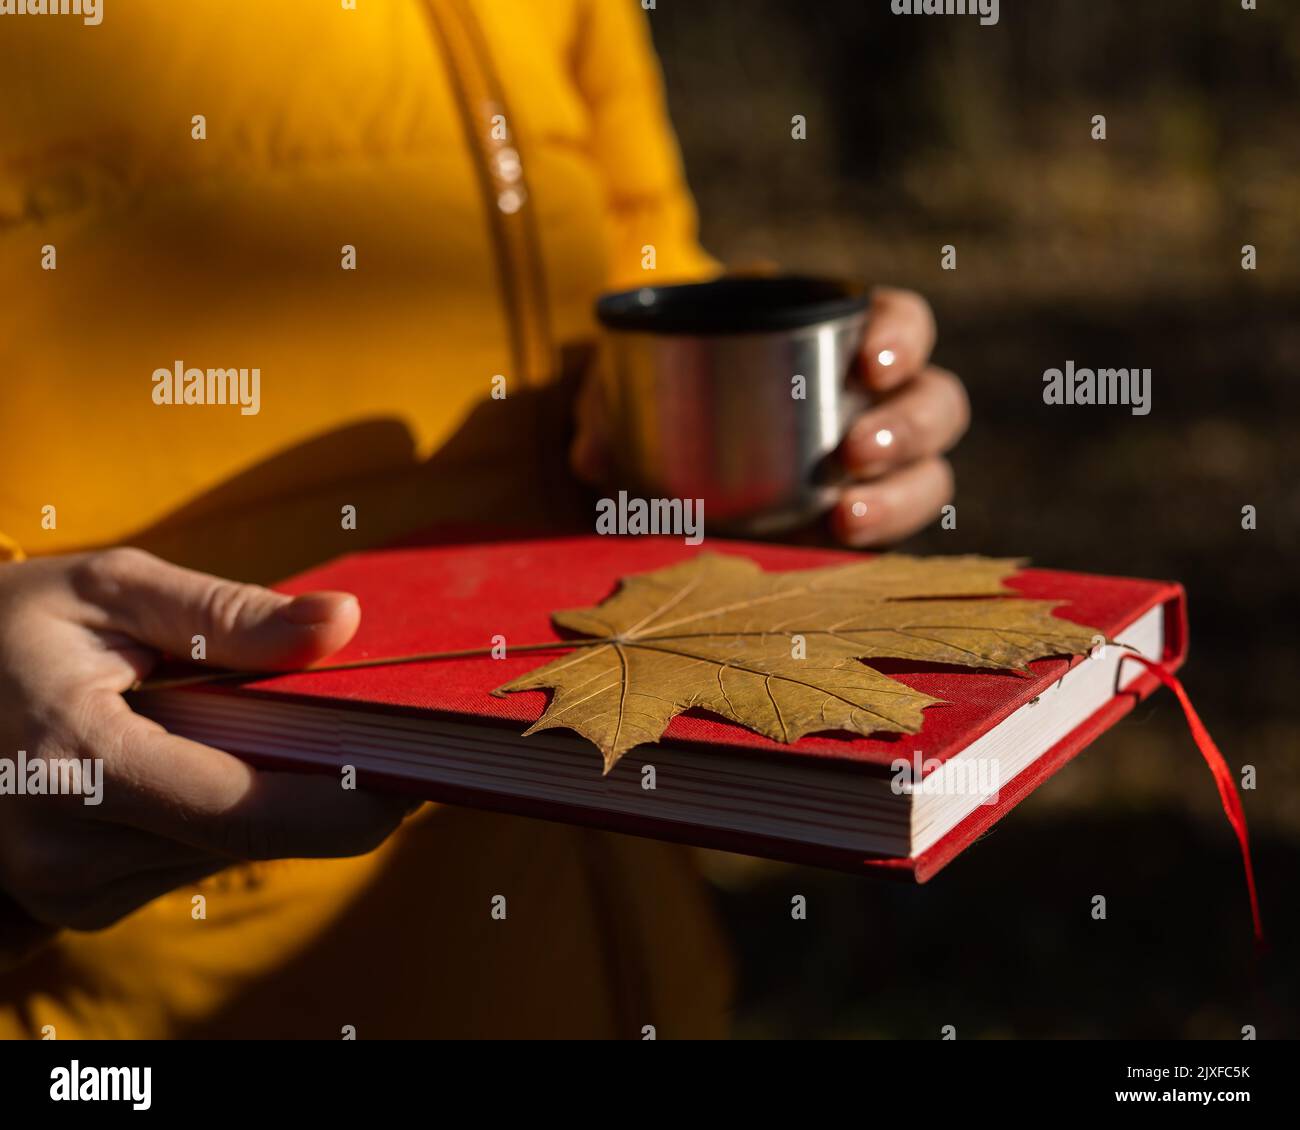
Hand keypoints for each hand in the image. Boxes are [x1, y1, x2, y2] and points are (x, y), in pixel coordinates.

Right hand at [0, 548, 413, 936]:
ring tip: (251, 722)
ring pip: (229, 853)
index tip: (418, 764)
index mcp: (76, 761)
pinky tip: (199, 756)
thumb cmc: (9, 625)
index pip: (252, 812)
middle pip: (255, 838)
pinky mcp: (76, 903)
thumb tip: (343, 624)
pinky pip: (190, 861)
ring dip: (265, 795)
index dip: (349, 798)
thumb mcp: (109, 589)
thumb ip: (227, 614)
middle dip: (322, 787)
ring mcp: (66, 888)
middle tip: (366, 727)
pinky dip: (219, 813)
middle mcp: (66, 849)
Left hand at [570, 285, 968, 545]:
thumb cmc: (664, 385)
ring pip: (931, 473)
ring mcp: (876, 468)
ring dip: (903, 492)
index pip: (901, 322)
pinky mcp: (863, 520)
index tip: (868, 362)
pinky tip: (843, 547)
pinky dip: (883, 538)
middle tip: (853, 450)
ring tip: (848, 516)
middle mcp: (874, 400)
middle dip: (908, 424)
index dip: (901, 335)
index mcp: (836, 337)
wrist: (668, 443)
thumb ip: (610, 403)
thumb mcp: (636, 378)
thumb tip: (592, 451)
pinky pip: (899, 531)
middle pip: (936, 402)